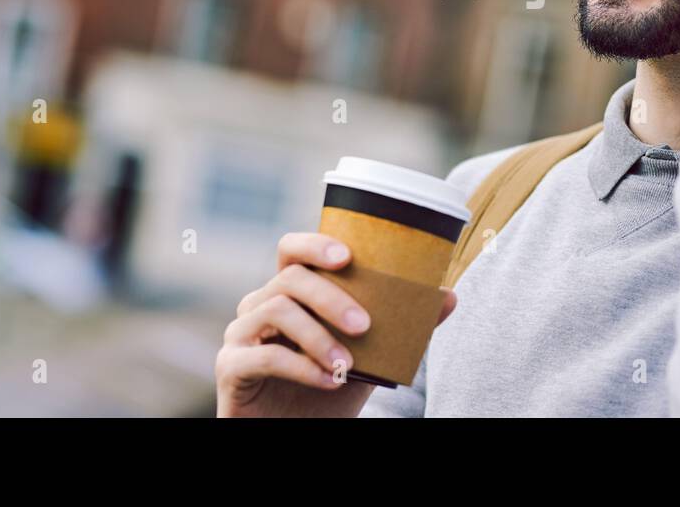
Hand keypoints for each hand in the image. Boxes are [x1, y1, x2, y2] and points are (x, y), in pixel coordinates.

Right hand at [215, 231, 457, 416]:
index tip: (348, 256)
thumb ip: (403, 326)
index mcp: (289, 293)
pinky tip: (328, 381)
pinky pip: (263, 356)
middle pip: (290, 278)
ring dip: (318, 335)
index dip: (315, 243)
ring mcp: (240, 335)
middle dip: (331, 297)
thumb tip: (450, 296)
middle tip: (365, 325)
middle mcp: (258, 305)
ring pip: (276, 310)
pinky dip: (301, 367)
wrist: (296, 436)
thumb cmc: (328, 391)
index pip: (292, 250)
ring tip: (348, 365)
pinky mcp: (230, 368)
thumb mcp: (371, 357)